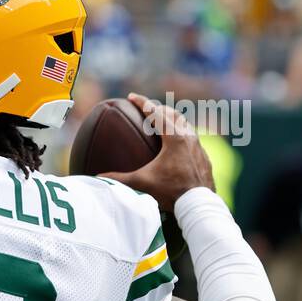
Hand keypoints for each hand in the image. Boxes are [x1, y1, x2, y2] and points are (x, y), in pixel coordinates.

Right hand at [100, 93, 215, 212]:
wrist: (199, 204)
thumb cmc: (170, 191)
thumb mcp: (142, 183)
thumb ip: (120, 179)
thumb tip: (98, 177)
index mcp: (174, 138)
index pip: (155, 113)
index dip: (142, 103)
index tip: (131, 96)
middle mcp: (188, 137)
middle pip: (172, 113)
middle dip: (157, 107)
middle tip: (145, 107)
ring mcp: (198, 146)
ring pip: (185, 124)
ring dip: (171, 119)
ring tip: (162, 121)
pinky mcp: (204, 156)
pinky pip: (192, 138)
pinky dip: (181, 134)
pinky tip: (177, 145)